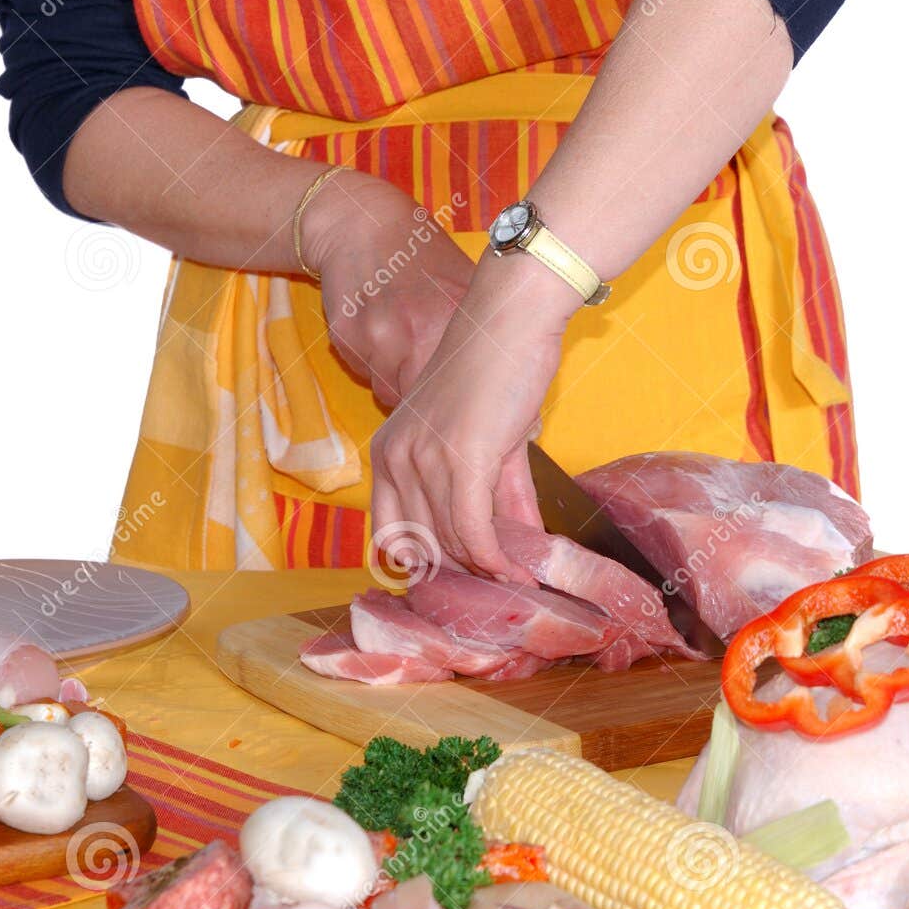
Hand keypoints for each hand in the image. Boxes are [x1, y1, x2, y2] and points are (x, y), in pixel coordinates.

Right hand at [302, 173, 474, 406]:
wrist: (362, 225)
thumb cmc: (419, 256)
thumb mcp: (463, 283)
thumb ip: (483, 328)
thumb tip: (513, 375)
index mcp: (455, 319)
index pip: (461, 387)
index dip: (458, 390)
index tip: (457, 383)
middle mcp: (418, 331)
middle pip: (423, 397)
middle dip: (423, 388)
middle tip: (424, 361)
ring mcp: (379, 336)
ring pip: (389, 392)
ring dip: (394, 377)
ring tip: (399, 338)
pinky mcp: (347, 338)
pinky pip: (363, 374)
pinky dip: (369, 363)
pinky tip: (375, 331)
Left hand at [370, 254, 581, 579]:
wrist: (510, 318)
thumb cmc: (497, 365)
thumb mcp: (484, 435)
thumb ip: (496, 492)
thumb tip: (517, 541)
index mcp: (388, 451)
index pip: (390, 533)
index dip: (424, 565)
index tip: (461, 579)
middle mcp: (396, 458)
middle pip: (427, 544)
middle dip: (465, 573)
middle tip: (500, 590)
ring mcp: (425, 460)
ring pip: (453, 542)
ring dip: (488, 570)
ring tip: (520, 584)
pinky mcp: (461, 461)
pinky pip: (475, 532)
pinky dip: (498, 558)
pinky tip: (518, 570)